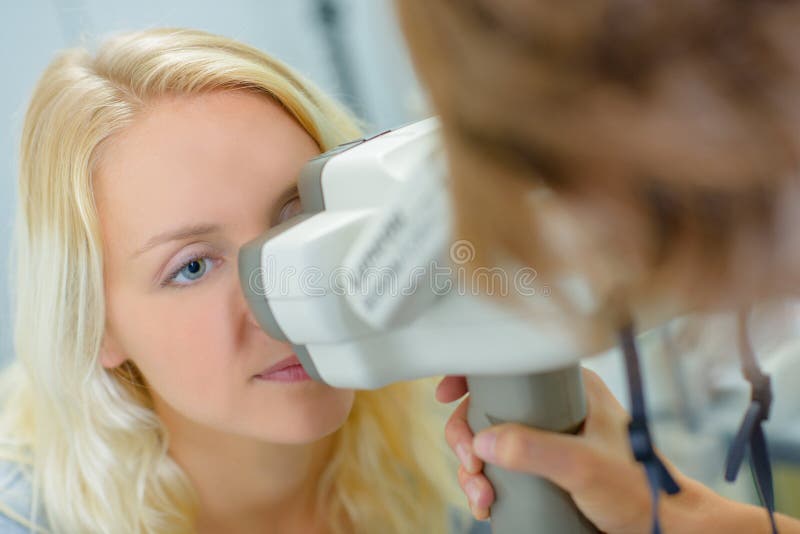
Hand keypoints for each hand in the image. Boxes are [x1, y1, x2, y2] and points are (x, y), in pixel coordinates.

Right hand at [436, 368, 712, 532]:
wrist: (661, 527)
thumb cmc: (637, 488)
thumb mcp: (584, 466)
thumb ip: (535, 450)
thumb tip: (483, 442)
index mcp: (567, 388)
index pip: (509, 366)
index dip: (470, 375)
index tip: (446, 394)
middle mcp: (552, 407)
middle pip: (487, 408)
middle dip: (467, 439)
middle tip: (469, 465)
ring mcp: (545, 436)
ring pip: (488, 441)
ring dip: (472, 468)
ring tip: (482, 496)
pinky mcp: (542, 465)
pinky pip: (499, 466)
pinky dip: (484, 483)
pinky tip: (487, 503)